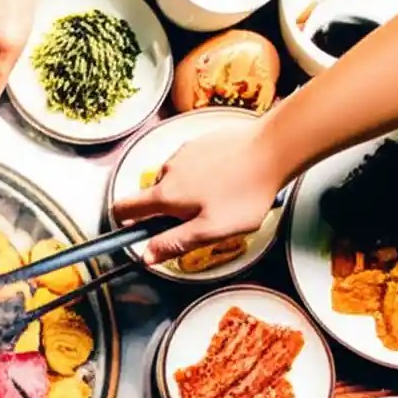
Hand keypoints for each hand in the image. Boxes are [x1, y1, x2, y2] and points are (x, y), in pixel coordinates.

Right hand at [111, 118, 289, 263]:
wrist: (273, 149)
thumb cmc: (244, 194)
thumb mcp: (210, 230)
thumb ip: (175, 243)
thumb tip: (146, 256)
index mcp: (165, 195)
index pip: (124, 208)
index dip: (125, 222)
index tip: (139, 230)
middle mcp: (167, 170)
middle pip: (152, 195)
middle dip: (167, 210)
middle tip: (200, 221)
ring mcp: (184, 152)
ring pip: (173, 179)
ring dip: (186, 192)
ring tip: (219, 199)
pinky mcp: (201, 141)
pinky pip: (190, 164)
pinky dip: (200, 174)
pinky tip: (226, 179)